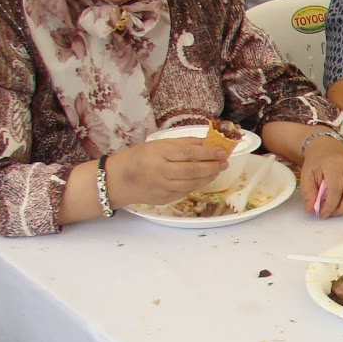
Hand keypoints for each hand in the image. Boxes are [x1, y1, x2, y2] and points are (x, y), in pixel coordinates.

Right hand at [107, 138, 227, 206]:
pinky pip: (185, 192)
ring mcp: (162, 187)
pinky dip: (197, 185)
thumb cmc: (139, 157)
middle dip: (212, 166)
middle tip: (224, 162)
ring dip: (208, 177)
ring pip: (192, 183)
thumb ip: (183, 144)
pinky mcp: (164, 199)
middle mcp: (160, 171)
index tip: (222, 151)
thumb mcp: (158, 144)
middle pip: (192, 170)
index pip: (188, 153)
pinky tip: (204, 179)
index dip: (208, 153)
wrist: (118, 180)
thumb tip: (208, 142)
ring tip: (217, 170)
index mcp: (158, 154)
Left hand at [300, 133, 342, 216]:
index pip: (335, 190)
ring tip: (335, 207)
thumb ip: (308, 193)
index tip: (322, 214)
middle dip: (341, 210)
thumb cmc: (317, 162)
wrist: (329, 149)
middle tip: (330, 214)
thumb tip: (310, 210)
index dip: (329, 206)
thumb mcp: (307, 175)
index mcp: (334, 165)